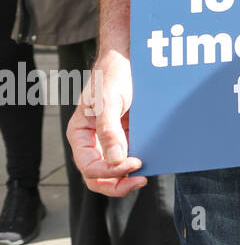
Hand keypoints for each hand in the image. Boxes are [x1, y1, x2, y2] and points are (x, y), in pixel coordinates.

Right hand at [66, 48, 146, 196]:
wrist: (128, 59)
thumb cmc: (112, 76)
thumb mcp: (109, 100)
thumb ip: (109, 130)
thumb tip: (115, 160)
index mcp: (80, 135)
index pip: (89, 167)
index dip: (110, 172)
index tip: (135, 162)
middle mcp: (93, 142)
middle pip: (99, 177)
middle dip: (118, 184)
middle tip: (141, 180)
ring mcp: (110, 141)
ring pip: (115, 171)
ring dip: (129, 177)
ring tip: (148, 171)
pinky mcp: (127, 136)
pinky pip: (131, 156)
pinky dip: (140, 162)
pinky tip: (154, 159)